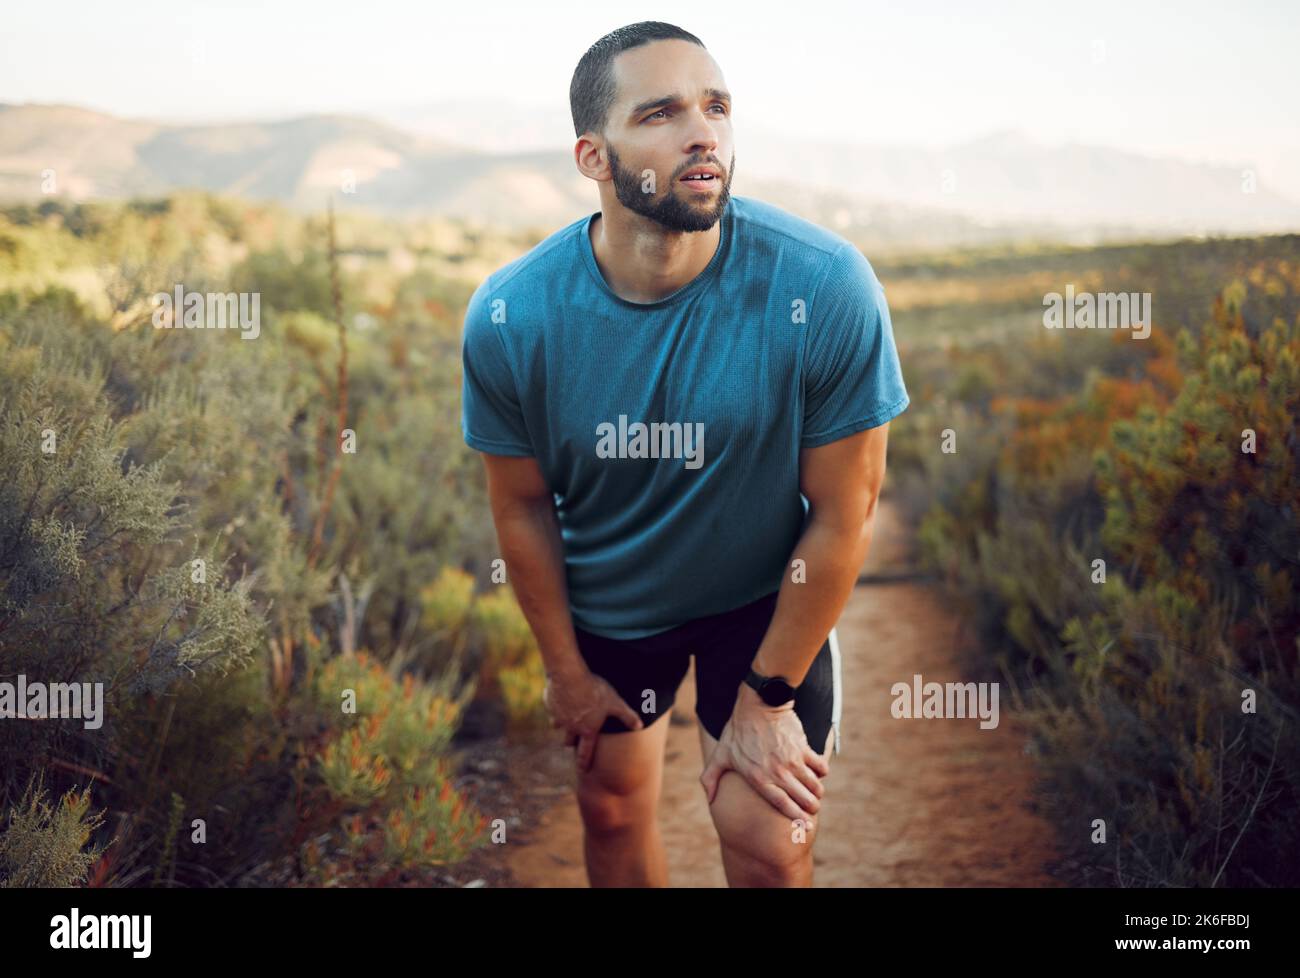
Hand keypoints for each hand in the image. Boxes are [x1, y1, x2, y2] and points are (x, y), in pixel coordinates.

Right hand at [543, 667, 644, 771]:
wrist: (569, 677)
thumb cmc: (595, 691)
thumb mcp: (615, 703)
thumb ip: (627, 716)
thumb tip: (640, 726)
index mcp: (587, 730)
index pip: (585, 751)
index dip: (584, 762)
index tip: (582, 770)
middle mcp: (571, 727)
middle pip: (568, 740)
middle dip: (570, 742)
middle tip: (571, 743)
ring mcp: (558, 717)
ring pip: (557, 726)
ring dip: (561, 724)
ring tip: (564, 718)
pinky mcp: (550, 705)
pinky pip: (551, 709)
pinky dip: (555, 706)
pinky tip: (559, 697)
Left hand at [700, 684, 829, 820]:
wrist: (758, 704)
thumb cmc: (738, 730)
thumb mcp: (721, 755)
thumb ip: (711, 778)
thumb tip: (709, 799)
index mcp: (759, 778)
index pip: (782, 805)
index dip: (796, 819)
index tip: (804, 827)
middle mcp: (778, 773)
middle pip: (803, 800)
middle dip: (811, 808)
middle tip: (812, 808)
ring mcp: (793, 760)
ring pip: (814, 786)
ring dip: (817, 793)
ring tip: (815, 793)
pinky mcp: (803, 748)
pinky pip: (820, 766)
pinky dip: (821, 772)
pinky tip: (817, 772)